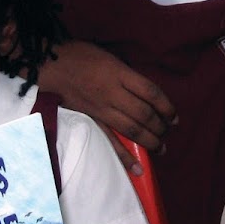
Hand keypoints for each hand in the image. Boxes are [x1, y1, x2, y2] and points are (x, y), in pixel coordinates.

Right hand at [38, 40, 175, 173]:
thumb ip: (127, 74)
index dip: (167, 106)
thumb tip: (145, 92)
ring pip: (132, 129)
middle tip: (168, 131)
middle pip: (144, 113)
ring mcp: (101, 108)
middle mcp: (112, 92)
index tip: (174, 116)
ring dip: (150, 141)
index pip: (151, 92)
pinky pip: (109, 140)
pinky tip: (137, 168)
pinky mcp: (91, 119)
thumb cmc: (79, 55)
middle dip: (160, 126)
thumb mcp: (109, 57)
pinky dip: (124, 156)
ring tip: (161, 148)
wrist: (50, 65)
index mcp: (119, 73)